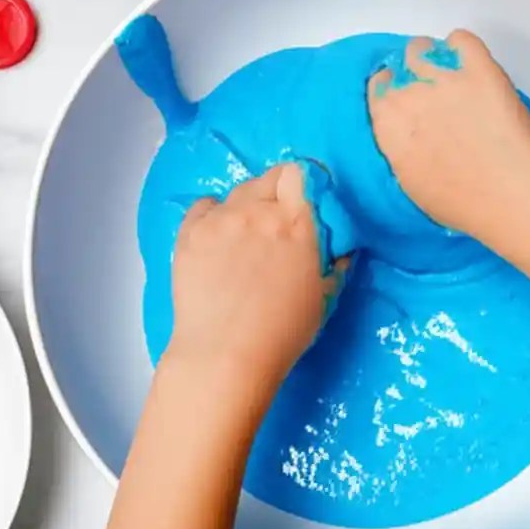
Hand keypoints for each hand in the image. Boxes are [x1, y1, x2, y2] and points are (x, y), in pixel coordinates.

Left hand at [169, 163, 339, 385]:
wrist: (225, 354)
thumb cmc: (282, 332)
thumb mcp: (323, 296)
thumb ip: (334, 262)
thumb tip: (339, 244)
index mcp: (296, 223)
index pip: (297, 174)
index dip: (300, 184)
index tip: (300, 202)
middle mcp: (257, 211)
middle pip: (267, 179)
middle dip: (273, 195)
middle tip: (273, 225)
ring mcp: (220, 219)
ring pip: (236, 193)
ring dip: (245, 207)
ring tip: (243, 237)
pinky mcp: (190, 233)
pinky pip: (203, 206)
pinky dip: (212, 214)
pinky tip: (216, 237)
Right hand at [367, 30, 529, 236]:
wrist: (508, 190)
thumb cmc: (461, 201)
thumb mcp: (412, 183)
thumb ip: (402, 150)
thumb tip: (408, 140)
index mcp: (388, 124)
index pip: (378, 88)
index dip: (394, 92)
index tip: (409, 101)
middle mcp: (409, 93)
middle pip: (402, 64)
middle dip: (415, 76)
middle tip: (437, 94)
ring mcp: (443, 76)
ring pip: (424, 47)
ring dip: (435, 58)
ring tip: (454, 75)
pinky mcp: (478, 67)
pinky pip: (461, 39)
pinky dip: (463, 47)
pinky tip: (472, 62)